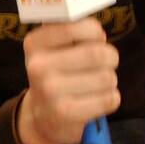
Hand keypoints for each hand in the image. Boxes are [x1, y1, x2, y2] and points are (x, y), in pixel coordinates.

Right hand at [19, 18, 120, 143]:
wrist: (42, 116)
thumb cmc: (56, 73)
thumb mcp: (52, 48)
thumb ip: (70, 30)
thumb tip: (97, 29)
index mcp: (34, 43)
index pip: (79, 27)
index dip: (95, 32)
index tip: (94, 39)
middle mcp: (37, 66)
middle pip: (98, 53)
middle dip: (109, 57)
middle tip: (103, 62)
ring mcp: (49, 91)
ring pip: (107, 77)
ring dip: (109, 81)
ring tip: (96, 83)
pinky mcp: (65, 113)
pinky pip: (109, 99)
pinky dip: (110, 99)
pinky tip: (96, 100)